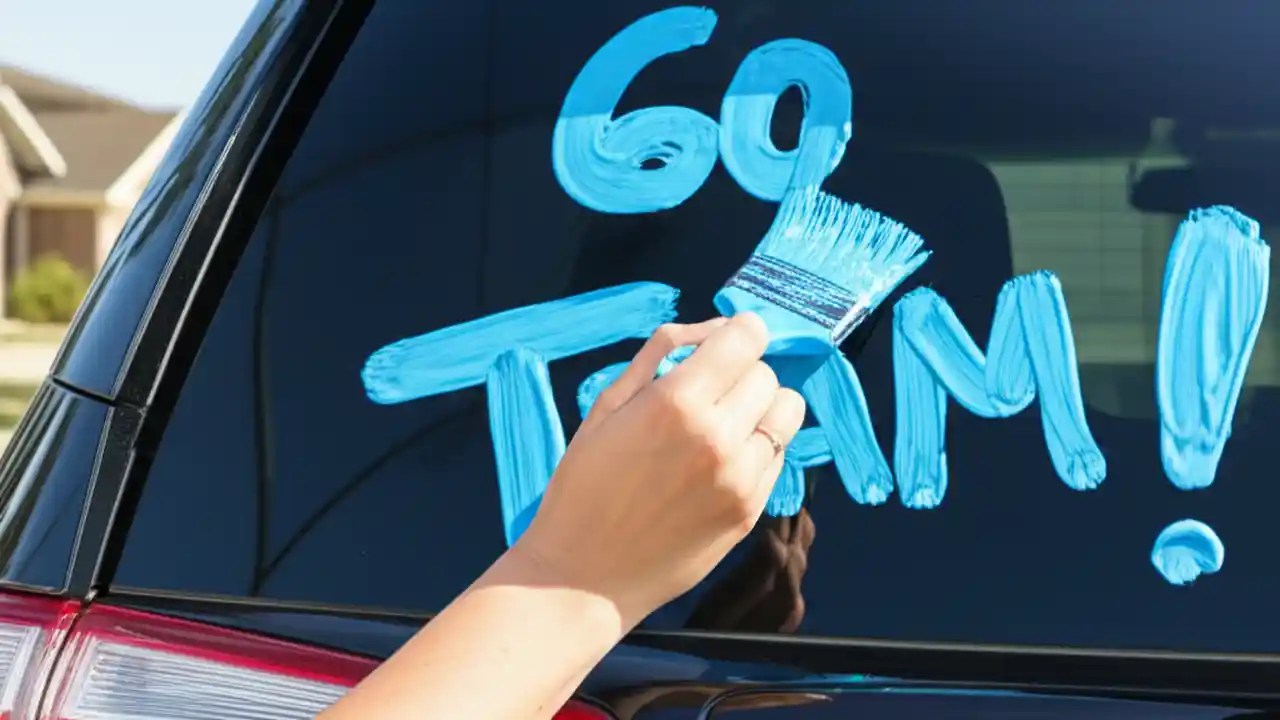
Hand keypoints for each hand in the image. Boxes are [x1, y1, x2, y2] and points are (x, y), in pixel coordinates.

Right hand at [513, 314, 806, 627]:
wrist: (584, 575)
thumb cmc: (584, 485)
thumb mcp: (606, 405)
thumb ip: (661, 354)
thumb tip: (712, 329)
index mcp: (676, 402)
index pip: (748, 336)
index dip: (736, 333)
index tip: (722, 345)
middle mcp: (718, 436)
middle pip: (766, 373)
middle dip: (740, 373)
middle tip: (707, 393)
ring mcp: (741, 478)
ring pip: (787, 411)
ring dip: (763, 407)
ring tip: (727, 423)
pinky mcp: (751, 511)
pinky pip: (780, 455)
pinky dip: (760, 447)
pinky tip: (723, 462)